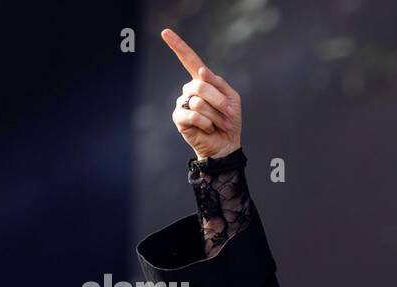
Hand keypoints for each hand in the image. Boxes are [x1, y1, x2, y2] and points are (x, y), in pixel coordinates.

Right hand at [162, 28, 241, 160]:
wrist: (226, 144)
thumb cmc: (229, 121)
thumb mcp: (231, 98)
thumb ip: (219, 83)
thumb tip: (201, 71)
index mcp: (202, 82)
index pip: (189, 60)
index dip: (178, 46)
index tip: (165, 32)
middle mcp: (189, 89)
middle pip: (202, 86)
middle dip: (220, 102)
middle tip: (229, 115)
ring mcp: (182, 102)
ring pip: (199, 102)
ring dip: (216, 116)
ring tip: (220, 124)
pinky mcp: (179, 117)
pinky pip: (194, 115)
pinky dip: (207, 123)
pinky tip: (208, 129)